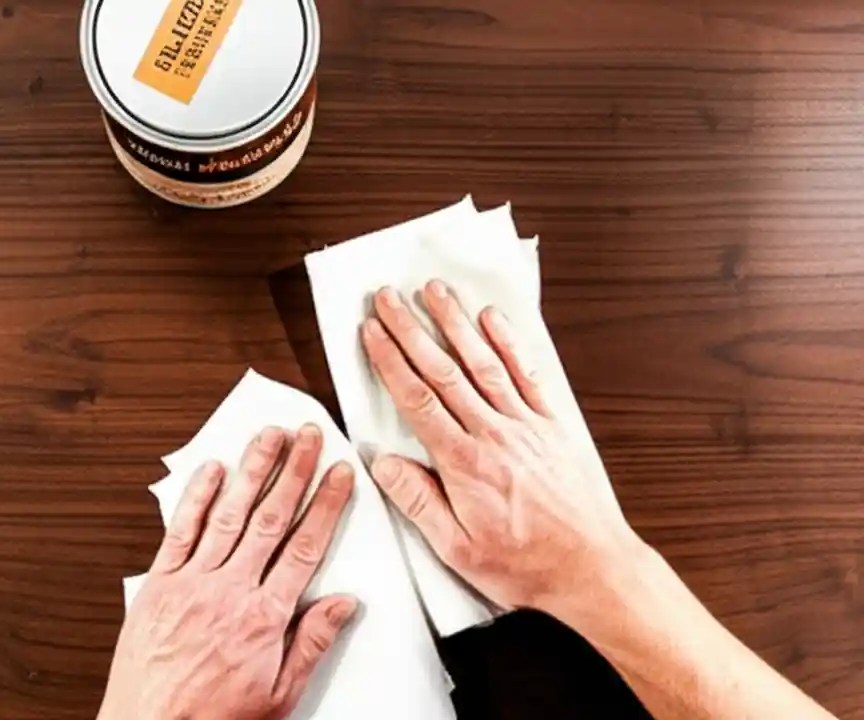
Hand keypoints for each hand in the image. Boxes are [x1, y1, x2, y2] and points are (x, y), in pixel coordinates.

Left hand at [100, 425, 357, 719]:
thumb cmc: (210, 718)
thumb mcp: (279, 694)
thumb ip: (312, 643)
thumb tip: (343, 605)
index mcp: (264, 617)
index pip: (306, 546)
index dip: (326, 505)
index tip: (338, 476)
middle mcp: (229, 591)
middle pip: (271, 518)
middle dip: (294, 471)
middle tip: (309, 437)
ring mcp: (191, 583)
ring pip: (228, 513)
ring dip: (251, 470)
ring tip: (268, 437)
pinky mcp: (158, 584)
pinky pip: (180, 531)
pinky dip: (197, 497)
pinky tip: (212, 470)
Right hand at [359, 281, 643, 617]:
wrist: (593, 569)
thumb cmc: (526, 565)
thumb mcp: (457, 549)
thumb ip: (418, 502)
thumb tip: (383, 464)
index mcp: (464, 463)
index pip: (417, 399)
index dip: (390, 361)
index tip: (371, 333)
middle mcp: (494, 434)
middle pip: (443, 369)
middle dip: (410, 329)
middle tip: (388, 298)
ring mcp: (527, 425)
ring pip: (483, 361)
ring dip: (455, 322)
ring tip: (434, 290)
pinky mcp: (555, 426)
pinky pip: (528, 374)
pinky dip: (509, 343)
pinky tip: (492, 320)